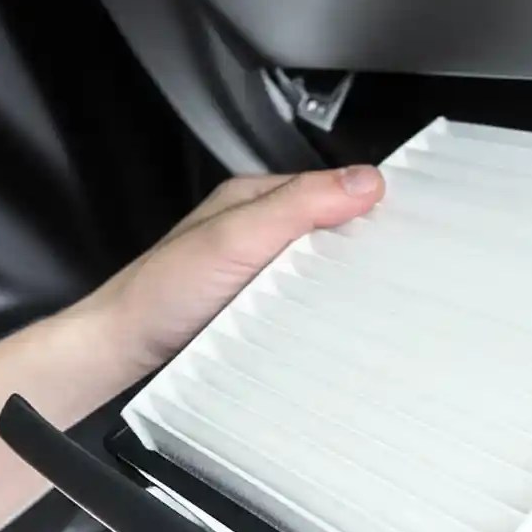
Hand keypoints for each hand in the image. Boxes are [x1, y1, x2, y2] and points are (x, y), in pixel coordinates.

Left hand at [72, 166, 383, 374]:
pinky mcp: (259, 309)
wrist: (120, 351)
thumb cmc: (161, 293)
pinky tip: (339, 326)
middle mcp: (261, 232)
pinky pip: (307, 304)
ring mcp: (260, 272)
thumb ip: (297, 207)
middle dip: (365, 250)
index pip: (332, 190)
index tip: (411, 228)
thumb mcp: (234, 238)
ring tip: (380, 302)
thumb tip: (365, 180)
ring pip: (322, 271)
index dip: (371, 206)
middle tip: (404, 274)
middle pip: (332, 232)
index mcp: (256, 200)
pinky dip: (325, 313)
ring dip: (345, 287)